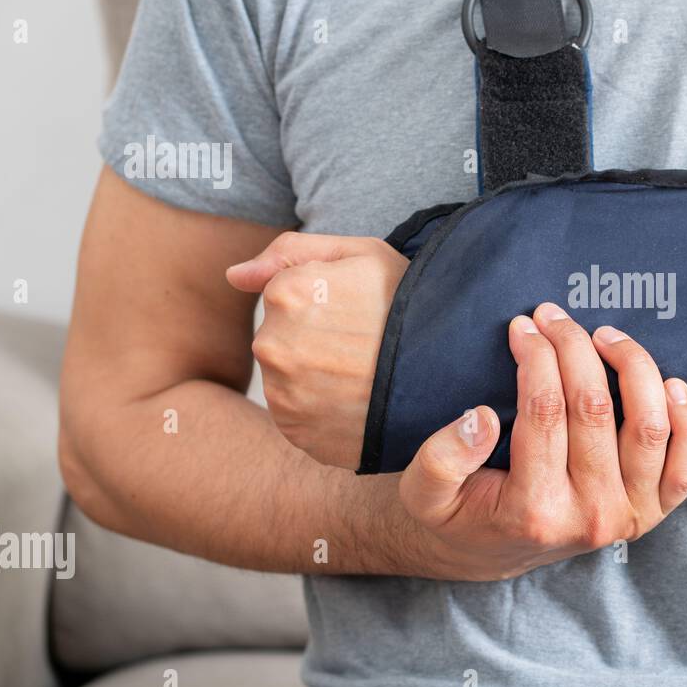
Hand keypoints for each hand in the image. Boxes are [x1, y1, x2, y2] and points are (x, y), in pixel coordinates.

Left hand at [226, 231, 407, 467]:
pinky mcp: (298, 434)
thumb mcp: (363, 254)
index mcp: (285, 294)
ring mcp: (283, 395)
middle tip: (362, 344)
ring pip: (285, 376)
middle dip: (312, 337)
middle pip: (280, 337)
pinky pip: (296, 414)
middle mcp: (273, 347)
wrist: (453, 371)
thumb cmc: (412, 307)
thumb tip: (234, 276)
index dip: (323, 300)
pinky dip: (320, 408)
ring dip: (314, 375)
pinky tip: (355, 399)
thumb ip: (290, 252)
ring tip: (362, 373)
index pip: (282, 294)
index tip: (358, 311)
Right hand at [400, 303, 686, 580]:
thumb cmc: (454, 512)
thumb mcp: (423, 490)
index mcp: (534, 510)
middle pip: (594, 408)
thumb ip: (443, 455)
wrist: (485, 554)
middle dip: (574, 347)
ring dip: (633, 367)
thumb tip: (481, 416)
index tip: (520, 326)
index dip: (535, 356)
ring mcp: (628, 517)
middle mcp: (590, 517)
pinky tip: (671, 382)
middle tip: (552, 315)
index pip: (544, 411)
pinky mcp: (650, 513)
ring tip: (604, 335)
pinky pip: (686, 466)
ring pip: (649, 428)